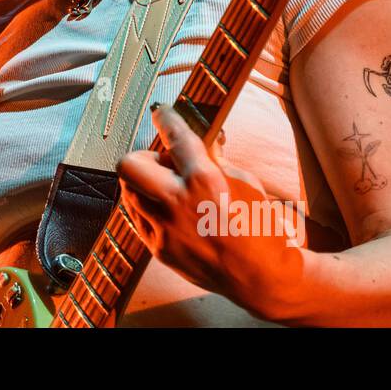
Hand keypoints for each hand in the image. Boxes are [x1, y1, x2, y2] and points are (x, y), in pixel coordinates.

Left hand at [116, 103, 303, 317]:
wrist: (261, 277)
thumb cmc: (259, 227)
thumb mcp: (246, 182)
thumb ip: (216, 159)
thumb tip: (203, 138)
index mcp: (203, 181)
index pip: (174, 137)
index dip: (166, 118)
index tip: (162, 112)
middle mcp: (176, 204)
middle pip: (129, 165)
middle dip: (143, 156)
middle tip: (162, 161)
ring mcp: (163, 230)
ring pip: (128, 192)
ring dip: (144, 183)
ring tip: (168, 187)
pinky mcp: (158, 249)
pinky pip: (139, 218)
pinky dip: (150, 208)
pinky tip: (170, 211)